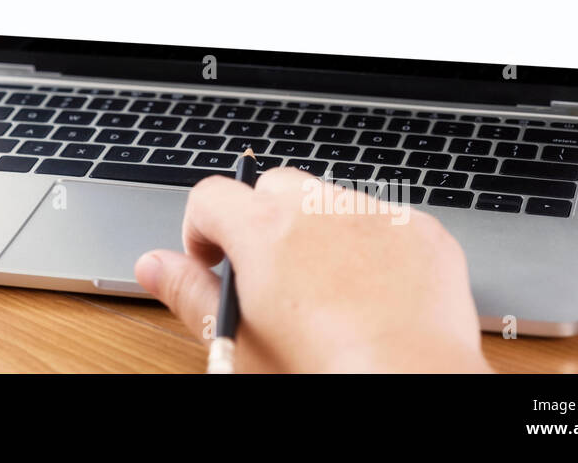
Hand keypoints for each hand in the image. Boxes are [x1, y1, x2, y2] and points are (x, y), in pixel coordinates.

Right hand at [135, 168, 490, 372]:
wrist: (413, 390)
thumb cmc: (324, 376)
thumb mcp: (239, 343)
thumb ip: (190, 294)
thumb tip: (153, 265)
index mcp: (264, 231)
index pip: (211, 195)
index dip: (202, 229)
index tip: (214, 262)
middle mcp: (319, 209)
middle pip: (272, 187)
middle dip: (262, 222)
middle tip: (269, 278)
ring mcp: (376, 216)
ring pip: (330, 200)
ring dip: (319, 230)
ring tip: (327, 292)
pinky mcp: (423, 233)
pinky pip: (384, 221)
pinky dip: (372, 247)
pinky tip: (373, 295)